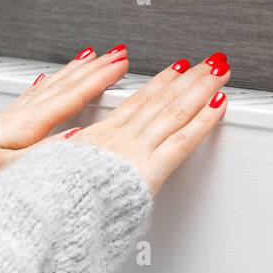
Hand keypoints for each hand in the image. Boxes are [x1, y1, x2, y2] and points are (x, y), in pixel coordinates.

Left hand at [0, 45, 130, 172]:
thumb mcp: (15, 170)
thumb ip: (47, 154)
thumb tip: (77, 140)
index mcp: (29, 125)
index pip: (72, 96)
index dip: (98, 80)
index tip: (119, 65)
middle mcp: (23, 114)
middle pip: (65, 84)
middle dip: (94, 67)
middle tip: (116, 54)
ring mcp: (14, 114)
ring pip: (52, 84)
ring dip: (74, 69)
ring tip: (91, 56)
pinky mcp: (5, 120)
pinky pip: (35, 92)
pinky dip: (49, 81)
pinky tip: (50, 78)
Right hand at [63, 52, 229, 194]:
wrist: (53, 210)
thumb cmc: (54, 197)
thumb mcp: (52, 166)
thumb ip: (69, 152)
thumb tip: (73, 142)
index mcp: (98, 139)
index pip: (136, 103)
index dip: (158, 84)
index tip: (173, 70)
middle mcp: (120, 139)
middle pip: (160, 100)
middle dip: (186, 78)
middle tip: (206, 63)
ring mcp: (136, 151)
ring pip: (174, 111)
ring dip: (199, 87)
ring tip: (217, 70)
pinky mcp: (149, 170)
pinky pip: (183, 140)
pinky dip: (203, 119)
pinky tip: (219, 103)